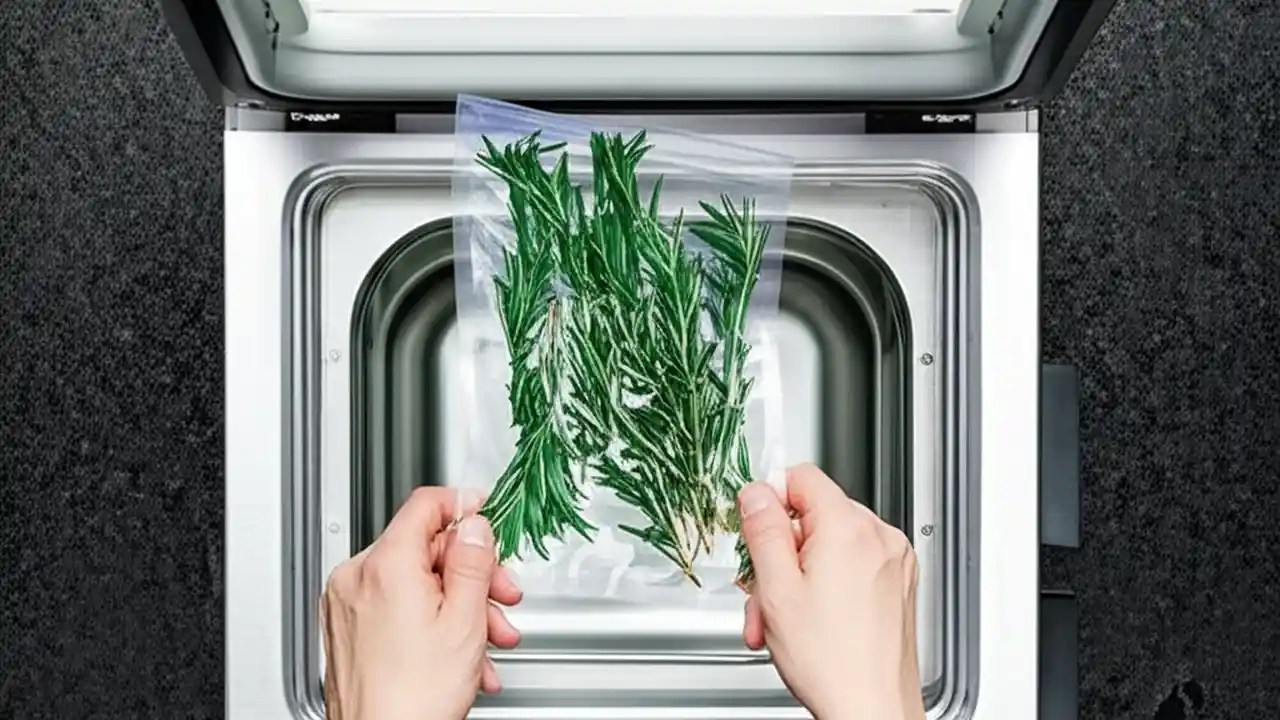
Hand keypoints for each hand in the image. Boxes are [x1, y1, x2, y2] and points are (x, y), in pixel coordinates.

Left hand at [320, 487, 523, 719]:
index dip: (463, 506)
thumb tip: (475, 526)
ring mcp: (348, 604)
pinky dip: (431, 623)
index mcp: (385, 565)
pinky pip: (397, 608)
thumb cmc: (412, 699)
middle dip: (471, 575)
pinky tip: (460, 655)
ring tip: (486, 639)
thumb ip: (472, 562)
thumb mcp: (464, 620)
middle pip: (425, 549)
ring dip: (458, 606)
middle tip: (500, 598)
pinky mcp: (348, 628)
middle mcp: (358, 578)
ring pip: (415, 583)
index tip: (485, 515)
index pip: (425, 504)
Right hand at [738, 464, 924, 719]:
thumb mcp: (777, 589)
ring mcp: (893, 562)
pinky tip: (807, 622)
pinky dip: (825, 588)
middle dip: (779, 553)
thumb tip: (756, 493)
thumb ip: (763, 531)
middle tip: (763, 592)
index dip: (770, 499)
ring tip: (782, 620)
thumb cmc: (833, 663)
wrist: (872, 709)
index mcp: (849, 529)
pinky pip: (851, 568)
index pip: (802, 477)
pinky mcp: (897, 585)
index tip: (754, 526)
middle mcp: (879, 538)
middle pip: (813, 517)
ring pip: (829, 547)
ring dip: (797, 578)